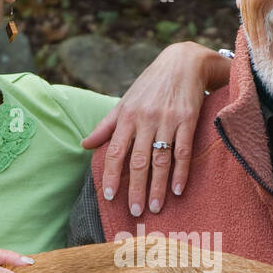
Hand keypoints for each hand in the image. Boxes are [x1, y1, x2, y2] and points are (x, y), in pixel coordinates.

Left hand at [81, 41, 229, 215]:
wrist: (184, 62)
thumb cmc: (151, 84)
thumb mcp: (126, 101)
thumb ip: (106, 125)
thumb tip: (84, 145)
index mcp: (127, 116)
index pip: (116, 151)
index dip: (112, 175)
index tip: (110, 196)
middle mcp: (146, 119)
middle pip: (138, 160)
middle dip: (136, 188)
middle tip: (134, 211)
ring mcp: (167, 120)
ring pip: (160, 159)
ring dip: (158, 186)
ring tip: (155, 208)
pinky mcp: (188, 120)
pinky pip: (183, 150)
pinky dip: (180, 172)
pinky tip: (177, 190)